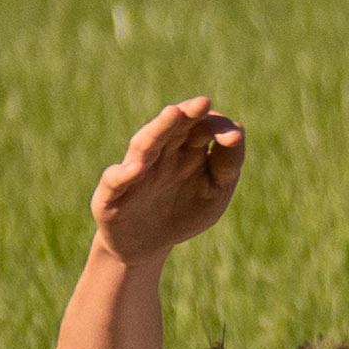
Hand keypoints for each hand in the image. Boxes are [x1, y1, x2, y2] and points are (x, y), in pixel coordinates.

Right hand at [89, 97, 244, 263]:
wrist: (146, 245)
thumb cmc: (185, 212)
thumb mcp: (215, 192)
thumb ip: (228, 164)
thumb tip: (237, 132)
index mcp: (187, 148)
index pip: (202, 125)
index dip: (218, 127)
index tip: (234, 137)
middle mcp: (160, 153)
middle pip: (173, 127)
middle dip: (187, 114)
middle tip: (202, 103)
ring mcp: (134, 171)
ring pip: (145, 144)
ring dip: (158, 129)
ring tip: (172, 114)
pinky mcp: (111, 195)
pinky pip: (115, 181)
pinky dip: (123, 173)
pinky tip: (137, 168)